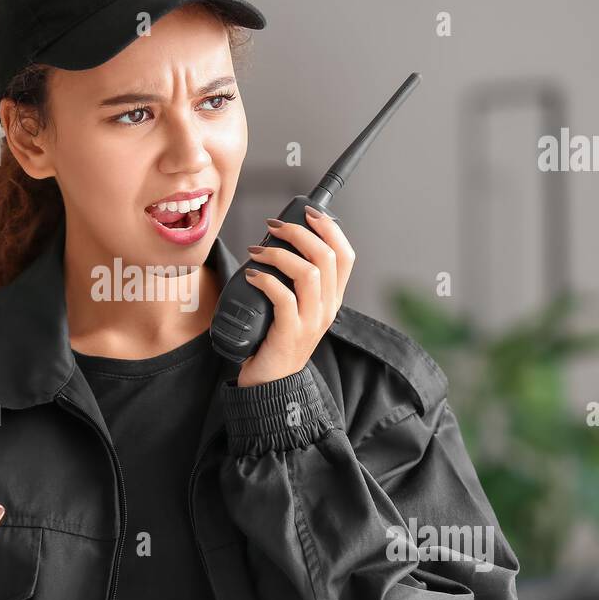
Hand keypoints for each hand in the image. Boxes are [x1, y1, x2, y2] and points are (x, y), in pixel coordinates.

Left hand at [237, 207, 355, 386]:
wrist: (271, 386)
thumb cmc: (274, 342)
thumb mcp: (294, 309)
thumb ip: (293, 284)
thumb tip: (274, 245)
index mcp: (332, 299)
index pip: (346, 256)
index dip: (330, 228)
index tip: (308, 213)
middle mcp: (327, 308)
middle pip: (327, 256)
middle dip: (299, 232)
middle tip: (273, 227)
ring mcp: (312, 321)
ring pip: (308, 273)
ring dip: (279, 254)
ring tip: (257, 251)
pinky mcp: (291, 333)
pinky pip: (284, 297)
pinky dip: (266, 280)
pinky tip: (252, 275)